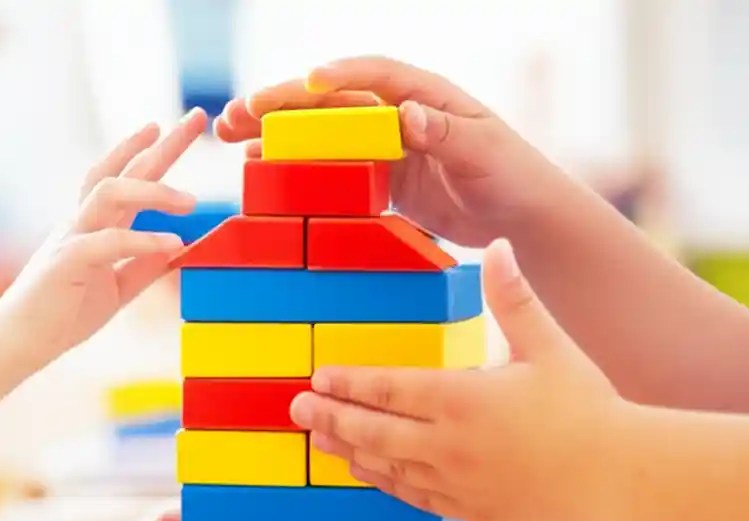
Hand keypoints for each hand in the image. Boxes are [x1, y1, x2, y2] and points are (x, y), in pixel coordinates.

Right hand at [0, 109, 207, 368]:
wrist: (21, 344)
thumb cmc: (63, 314)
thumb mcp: (117, 287)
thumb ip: (144, 265)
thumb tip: (178, 246)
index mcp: (94, 224)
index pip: (124, 175)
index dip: (148, 150)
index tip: (173, 126)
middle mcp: (82, 221)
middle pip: (121, 170)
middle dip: (160, 145)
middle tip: (196, 118)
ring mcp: (71, 237)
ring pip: (109, 193)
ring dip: (154, 190)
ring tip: (192, 200)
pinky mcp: (65, 262)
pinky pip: (107, 241)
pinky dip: (143, 239)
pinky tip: (174, 242)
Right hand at [214, 56, 564, 246]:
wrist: (520, 215)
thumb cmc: (512, 174)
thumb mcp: (483, 151)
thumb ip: (444, 132)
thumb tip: (408, 114)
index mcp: (425, 94)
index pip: (375, 76)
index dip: (340, 76)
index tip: (308, 82)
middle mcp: (397, 112)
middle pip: (331, 101)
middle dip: (284, 102)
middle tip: (239, 109)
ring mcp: (384, 145)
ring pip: (320, 131)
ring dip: (275, 129)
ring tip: (228, 132)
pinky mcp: (377, 178)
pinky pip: (328, 167)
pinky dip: (293, 165)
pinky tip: (256, 166)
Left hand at [289, 240, 629, 520]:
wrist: (620, 476)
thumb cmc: (588, 405)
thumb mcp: (550, 345)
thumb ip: (514, 297)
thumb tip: (496, 245)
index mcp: (463, 399)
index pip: (387, 389)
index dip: (348, 384)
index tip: (317, 379)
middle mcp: (450, 445)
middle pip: (373, 432)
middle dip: (330, 419)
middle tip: (296, 411)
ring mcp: (458, 483)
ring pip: (387, 469)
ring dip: (350, 453)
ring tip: (321, 444)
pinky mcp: (473, 510)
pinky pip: (414, 498)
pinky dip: (385, 484)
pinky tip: (372, 475)